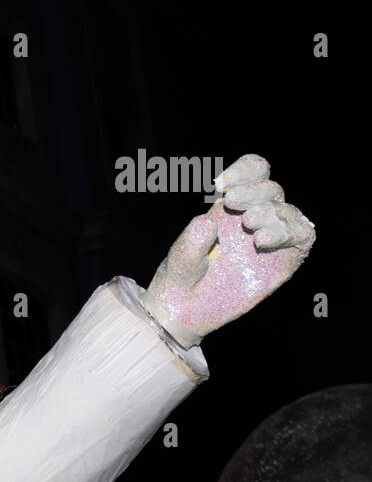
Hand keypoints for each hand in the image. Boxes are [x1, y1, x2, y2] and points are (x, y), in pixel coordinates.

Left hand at [140, 154, 314, 347]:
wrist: (185, 311)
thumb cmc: (181, 276)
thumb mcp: (180, 256)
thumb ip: (192, 239)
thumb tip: (209, 220)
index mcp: (230, 206)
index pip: (253, 172)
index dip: (245, 170)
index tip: (221, 185)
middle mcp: (254, 217)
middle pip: (270, 188)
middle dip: (254, 190)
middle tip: (232, 201)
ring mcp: (271, 238)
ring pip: (287, 211)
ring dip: (270, 211)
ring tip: (249, 224)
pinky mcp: (285, 259)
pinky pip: (302, 235)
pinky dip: (288, 231)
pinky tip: (263, 239)